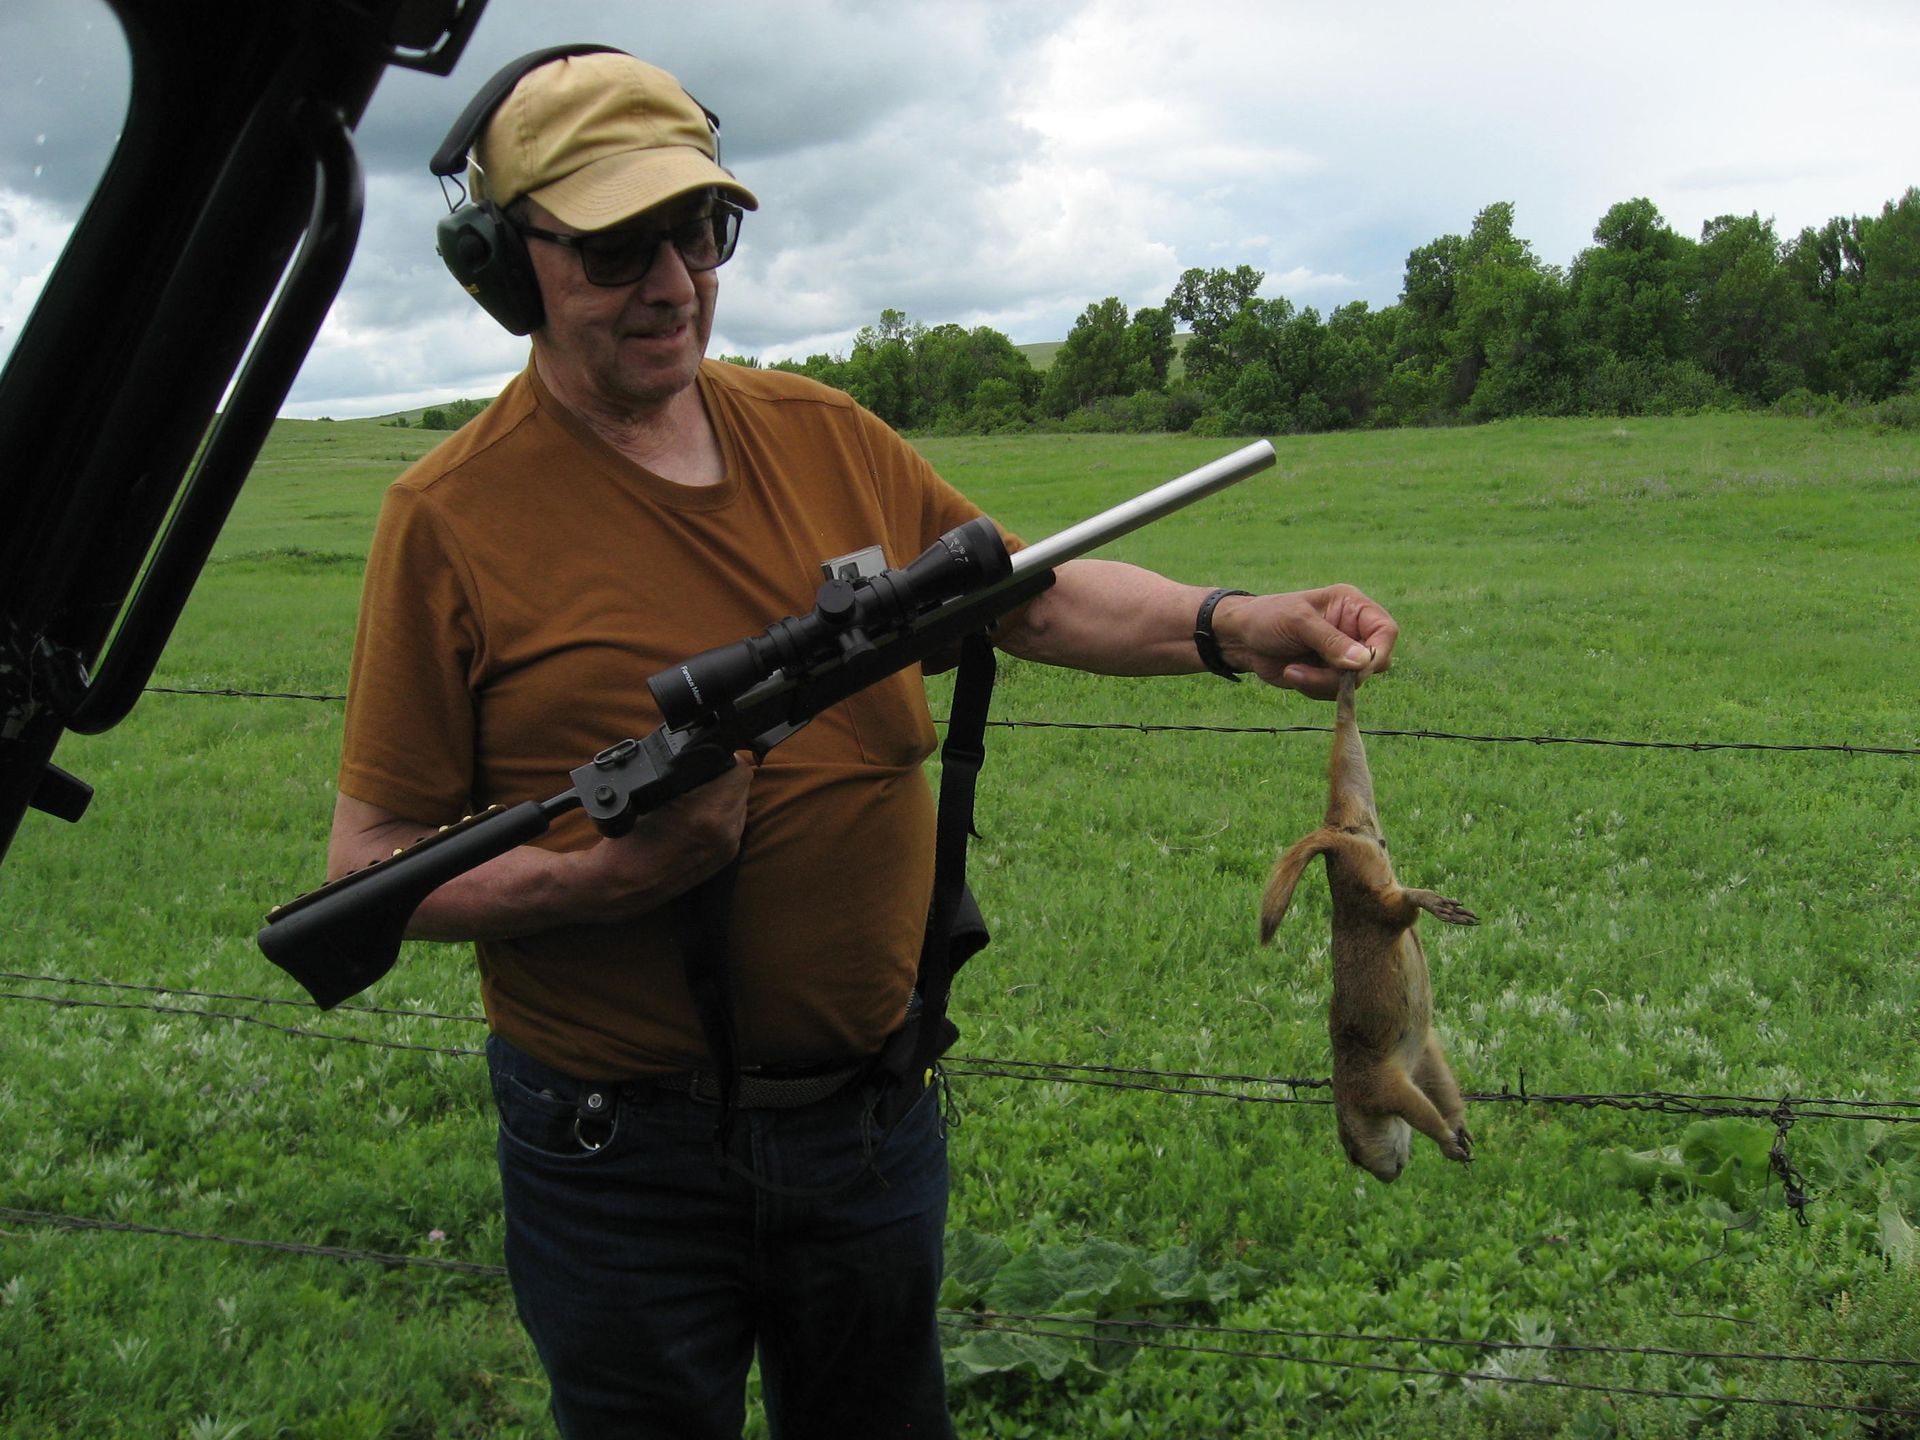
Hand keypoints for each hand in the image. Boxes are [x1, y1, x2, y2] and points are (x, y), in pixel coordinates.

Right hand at [576, 751, 754, 917]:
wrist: (622, 884)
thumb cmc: (629, 840)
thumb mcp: (652, 794)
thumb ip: (684, 774)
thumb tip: (701, 757)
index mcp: (709, 814)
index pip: (739, 771)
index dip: (725, 759)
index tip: (709, 757)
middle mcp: (725, 832)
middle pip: (742, 787)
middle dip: (724, 777)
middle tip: (700, 774)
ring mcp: (727, 848)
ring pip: (740, 805)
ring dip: (725, 795)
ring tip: (698, 793)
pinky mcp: (724, 858)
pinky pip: (734, 824)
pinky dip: (721, 814)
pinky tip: (699, 814)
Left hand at [1214, 584, 1397, 698]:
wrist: (1240, 639)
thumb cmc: (1268, 618)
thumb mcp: (1298, 622)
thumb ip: (1331, 641)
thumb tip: (1363, 661)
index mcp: (1352, 607)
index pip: (1386, 630)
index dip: (1379, 652)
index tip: (1358, 668)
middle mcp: (1352, 631)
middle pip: (1374, 663)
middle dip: (1343, 674)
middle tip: (1312, 672)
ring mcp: (1341, 656)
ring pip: (1353, 683)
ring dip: (1321, 683)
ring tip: (1292, 670)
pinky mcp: (1327, 675)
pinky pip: (1334, 693)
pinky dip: (1313, 689)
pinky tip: (1292, 673)